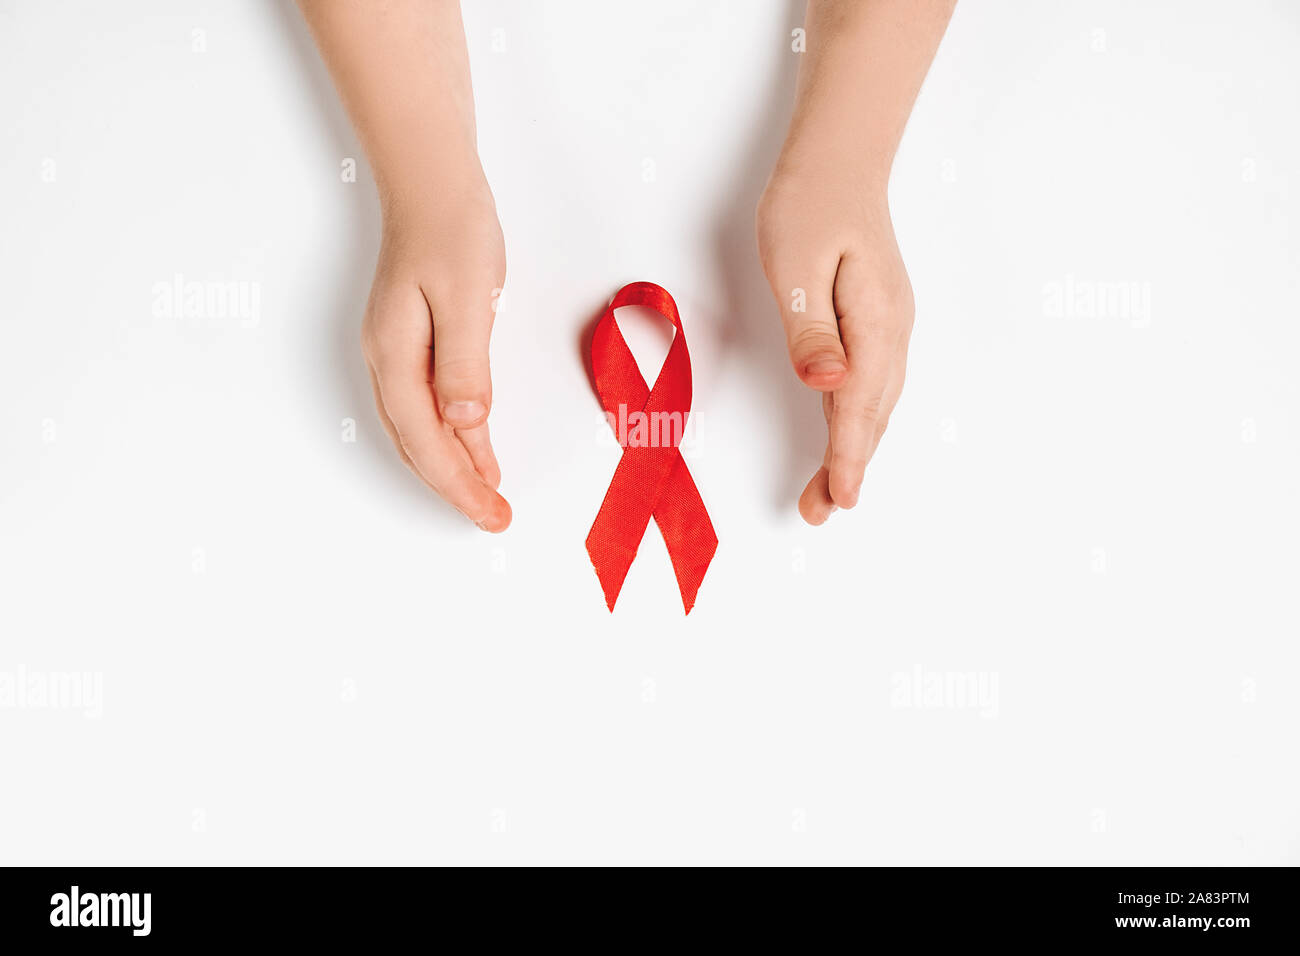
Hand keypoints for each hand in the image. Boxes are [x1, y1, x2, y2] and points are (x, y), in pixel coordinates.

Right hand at [361, 179, 511, 530]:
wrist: (432, 179)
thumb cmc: (451, 228)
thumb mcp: (467, 296)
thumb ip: (465, 363)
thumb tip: (464, 421)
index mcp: (396, 355)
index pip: (428, 441)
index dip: (460, 484)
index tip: (492, 513)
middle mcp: (386, 360)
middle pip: (418, 445)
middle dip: (455, 486)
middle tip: (494, 517)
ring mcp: (394, 352)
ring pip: (419, 429)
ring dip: (452, 466)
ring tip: (486, 494)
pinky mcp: (410, 341)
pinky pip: (425, 405)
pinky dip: (450, 434)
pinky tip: (474, 446)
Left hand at [757, 162, 914, 525]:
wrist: (839, 160)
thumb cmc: (811, 203)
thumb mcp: (795, 262)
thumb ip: (810, 327)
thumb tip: (826, 385)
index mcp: (874, 320)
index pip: (860, 402)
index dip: (848, 455)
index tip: (841, 498)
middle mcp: (891, 330)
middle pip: (873, 413)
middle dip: (850, 466)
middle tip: (822, 512)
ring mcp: (888, 328)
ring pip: (875, 403)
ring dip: (854, 448)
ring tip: (829, 493)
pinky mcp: (876, 323)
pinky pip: (871, 384)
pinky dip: (857, 420)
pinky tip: (844, 439)